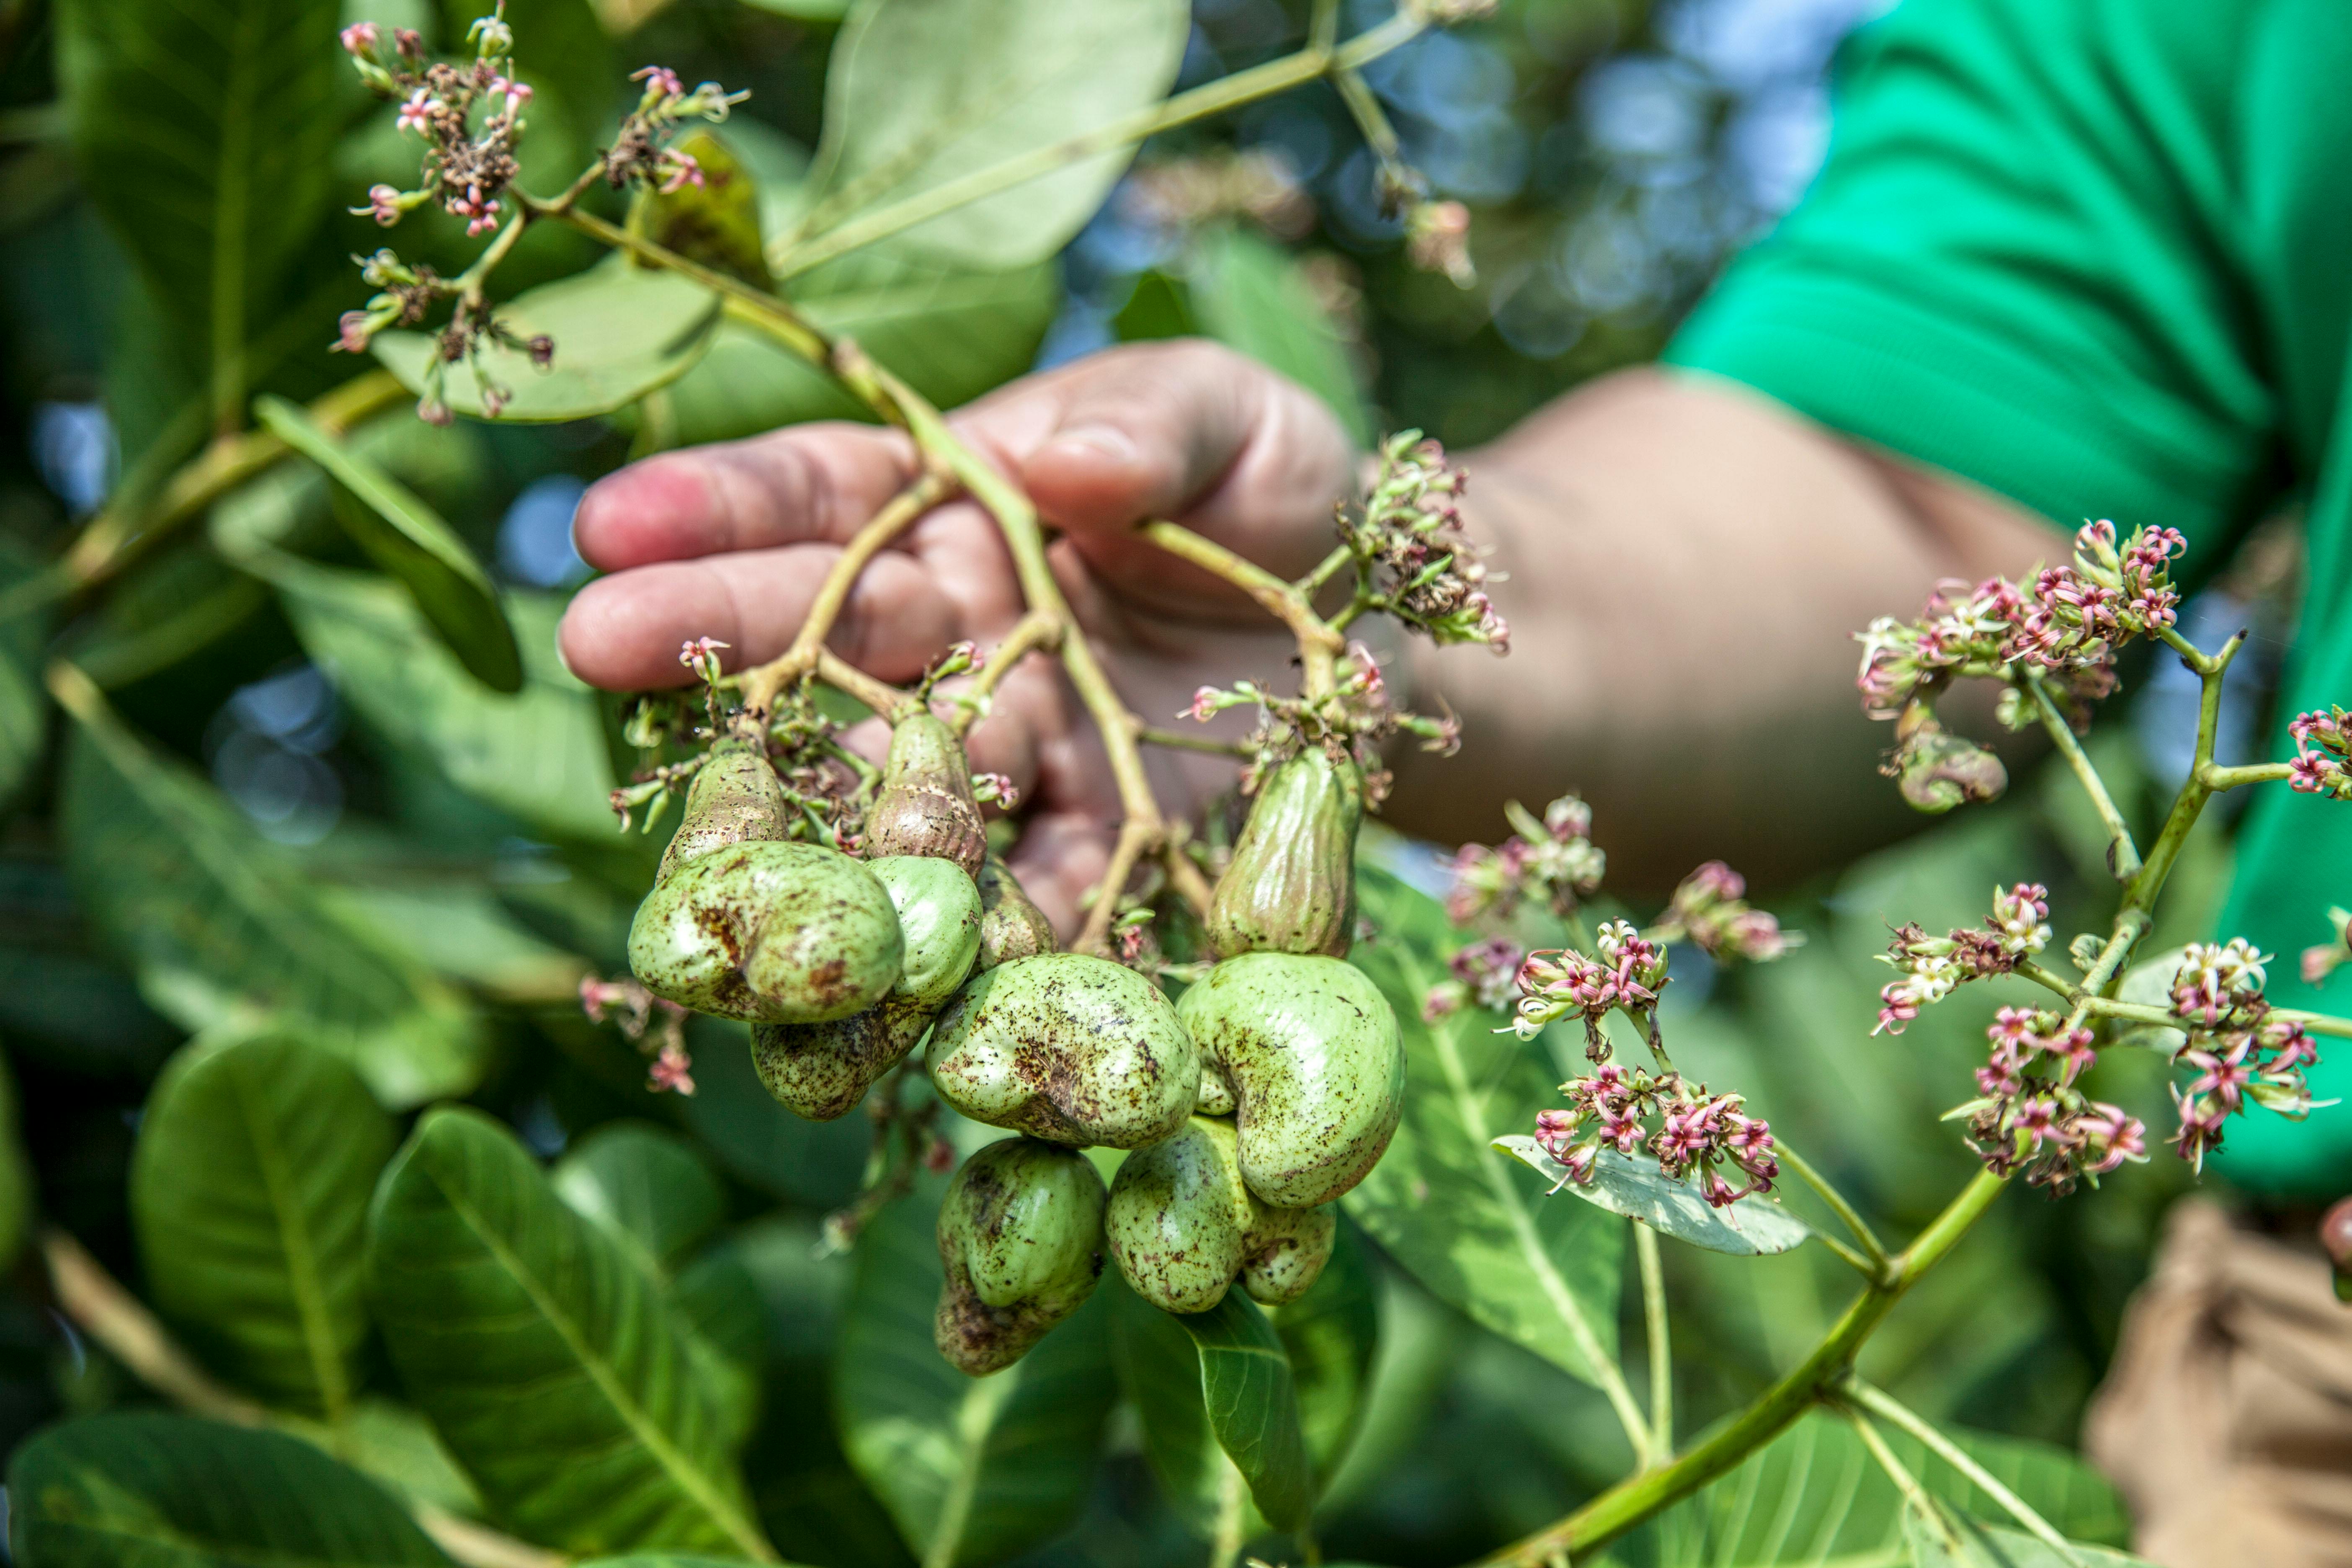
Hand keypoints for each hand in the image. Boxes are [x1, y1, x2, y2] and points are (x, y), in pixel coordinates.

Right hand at [559, 339, 1358, 934]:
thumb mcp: (1236, 419)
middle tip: (591, 638)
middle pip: (821, 637)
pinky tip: (892, 969)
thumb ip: (1154, 423)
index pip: (824, 496)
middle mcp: (958, 639)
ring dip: (795, 811)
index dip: (722, 504)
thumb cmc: (1280, 497)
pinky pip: (1010, 898)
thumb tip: (1062, 460)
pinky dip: (958, 936)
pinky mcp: (1082, 851)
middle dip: (708, 634)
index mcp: (963, 511)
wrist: (1389, 643)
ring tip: (705, 828)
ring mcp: (1008, 756)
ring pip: (879, 790)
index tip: (614, 514)